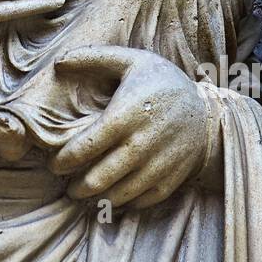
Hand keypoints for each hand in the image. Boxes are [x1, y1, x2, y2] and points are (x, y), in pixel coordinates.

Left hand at [49, 45, 214, 206]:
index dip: (64, 160)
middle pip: (99, 178)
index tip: (54, 165)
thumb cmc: (161, 82)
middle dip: (78, 188)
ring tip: (86, 195)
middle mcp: (142, 143)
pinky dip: (125, 203)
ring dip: (98, 199)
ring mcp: (159, 164)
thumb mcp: (129, 60)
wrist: (206, 108)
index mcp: (126, 114)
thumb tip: (57, 63)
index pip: (86, 146)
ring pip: (119, 194)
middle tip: (68, 187)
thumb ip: (92, 58)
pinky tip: (114, 197)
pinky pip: (142, 201)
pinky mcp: (172, 178)